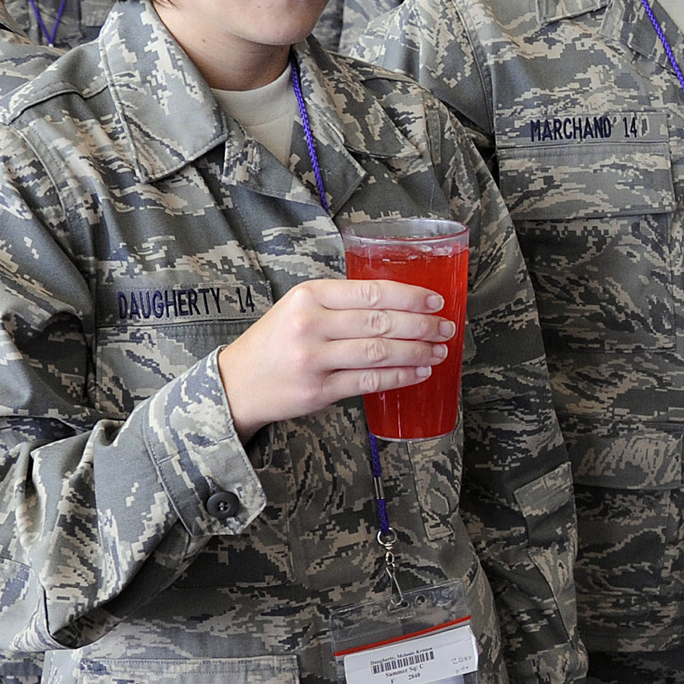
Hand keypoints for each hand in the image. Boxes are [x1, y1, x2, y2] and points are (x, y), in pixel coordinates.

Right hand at [216, 279, 454, 438]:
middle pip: (380, 323)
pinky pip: (369, 382)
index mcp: (309, 296)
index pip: (371, 292)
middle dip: (421, 325)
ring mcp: (313, 359)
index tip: (436, 300)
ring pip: (378, 353)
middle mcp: (310, 325)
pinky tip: (418, 372)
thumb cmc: (276, 341)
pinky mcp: (318, 390)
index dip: (410, 296)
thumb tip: (401, 303)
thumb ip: (341, 303)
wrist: (237, 382)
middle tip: (446, 327)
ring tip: (438, 350)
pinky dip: (399, 377)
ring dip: (416, 352)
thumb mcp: (299, 308)